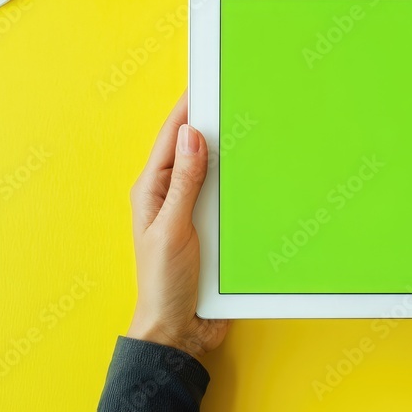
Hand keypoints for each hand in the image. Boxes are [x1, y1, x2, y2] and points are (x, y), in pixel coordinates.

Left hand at [126, 93, 228, 358]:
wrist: (180, 330)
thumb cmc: (164, 285)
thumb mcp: (172, 229)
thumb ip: (184, 183)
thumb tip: (191, 136)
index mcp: (152, 190)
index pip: (172, 138)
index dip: (188, 108)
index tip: (206, 81)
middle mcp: (172, 196)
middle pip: (195, 149)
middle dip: (213, 123)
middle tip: (237, 96)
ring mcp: (193, 211)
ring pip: (215, 171)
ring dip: (231, 153)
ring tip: (251, 125)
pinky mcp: (213, 228)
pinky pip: (229, 196)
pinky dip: (242, 182)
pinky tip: (259, 172)